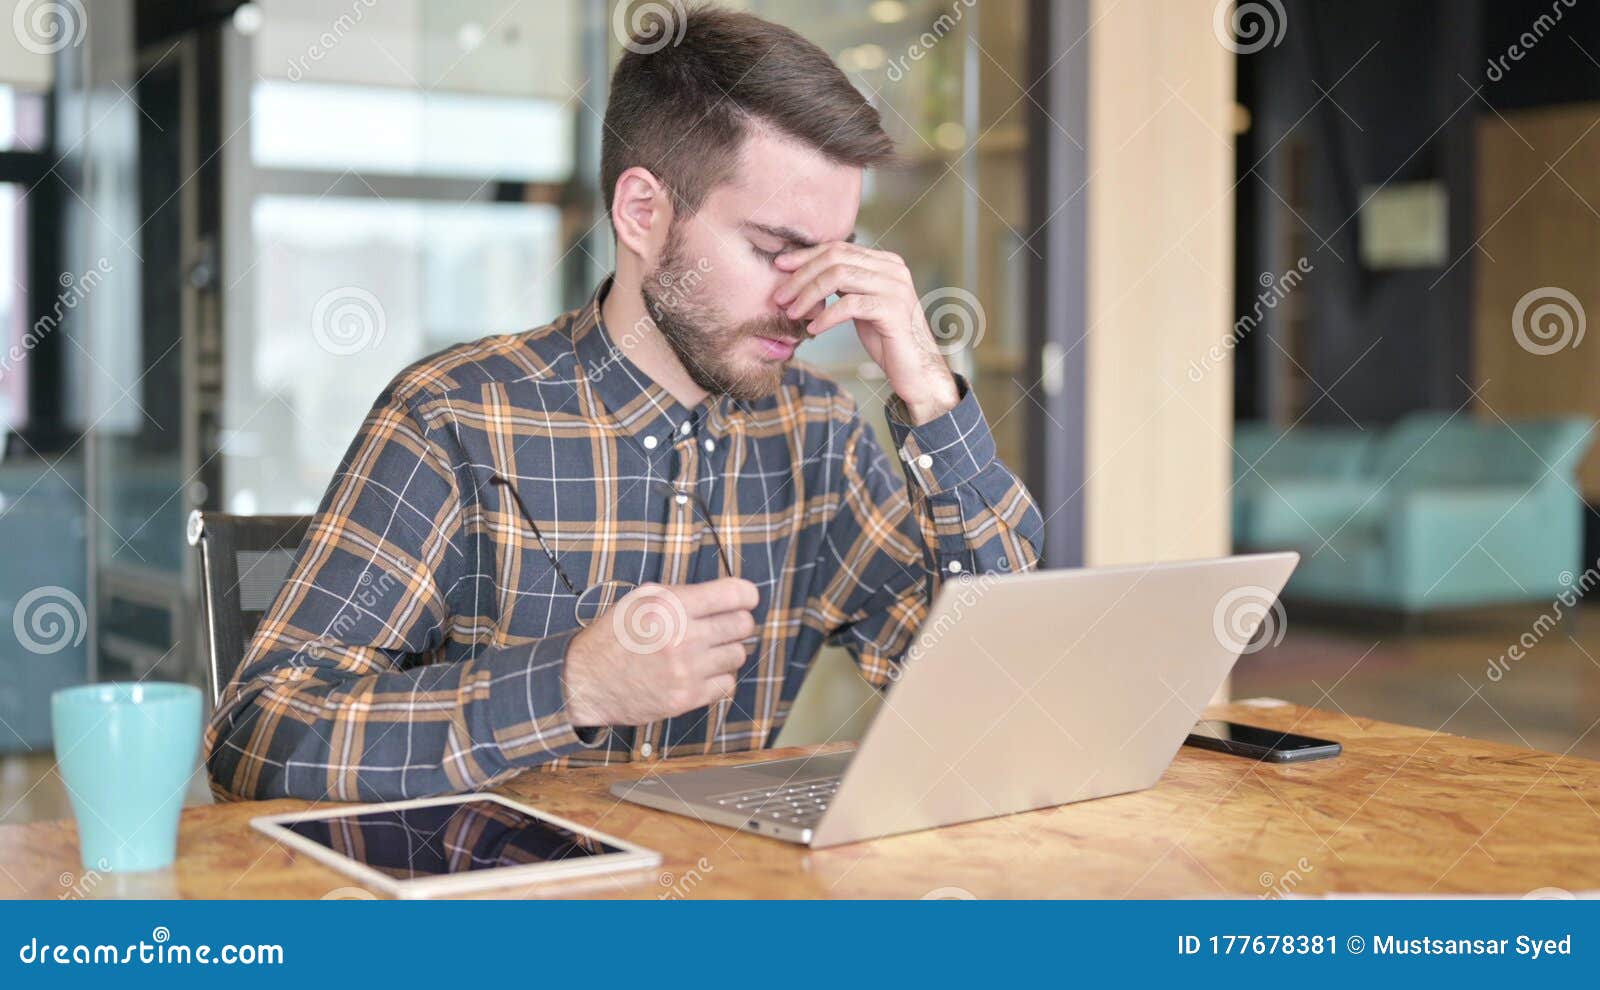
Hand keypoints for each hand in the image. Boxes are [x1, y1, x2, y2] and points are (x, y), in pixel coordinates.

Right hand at [563, 577, 758, 726]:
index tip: (745, 599)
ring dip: (727, 651)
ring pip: (738, 655)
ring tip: (706, 651)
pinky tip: (702, 672)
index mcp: (671, 606)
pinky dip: (719, 678)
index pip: (735, 594)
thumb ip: (683, 595)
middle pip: (743, 625)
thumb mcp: (642, 599)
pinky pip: (727, 684)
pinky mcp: (686, 698)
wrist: (586, 680)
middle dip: (737, 623)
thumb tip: (727, 595)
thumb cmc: (615, 635)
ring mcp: (686, 670)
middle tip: (723, 626)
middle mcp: (682, 637)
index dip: (746, 595)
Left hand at [773, 243, 959, 423]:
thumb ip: (844, 285)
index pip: (838, 248)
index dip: (806, 256)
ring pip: (839, 277)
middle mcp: (893, 269)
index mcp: (885, 262)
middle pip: (835, 259)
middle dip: (801, 277)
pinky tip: (813, 329)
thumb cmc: (887, 339)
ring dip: (809, 295)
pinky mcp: (893, 310)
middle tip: (779, 297)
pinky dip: (826, 316)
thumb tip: (804, 274)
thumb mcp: (862, 305)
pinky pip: (850, 305)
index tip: (780, 267)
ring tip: (792, 314)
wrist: (917, 371)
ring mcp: (895, 287)